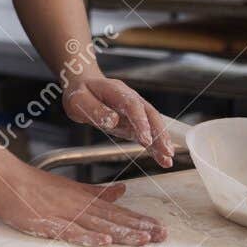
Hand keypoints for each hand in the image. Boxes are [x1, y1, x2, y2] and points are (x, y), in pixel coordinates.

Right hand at [0, 160, 166, 246]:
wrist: (9, 180)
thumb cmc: (37, 185)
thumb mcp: (73, 188)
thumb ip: (98, 192)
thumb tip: (123, 191)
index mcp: (87, 200)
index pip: (118, 212)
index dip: (140, 221)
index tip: (160, 228)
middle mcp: (80, 207)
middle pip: (114, 220)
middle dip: (139, 229)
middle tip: (162, 236)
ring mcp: (65, 216)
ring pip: (99, 225)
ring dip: (122, 233)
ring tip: (143, 240)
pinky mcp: (49, 224)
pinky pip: (72, 232)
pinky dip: (88, 236)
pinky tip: (103, 240)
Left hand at [61, 74, 178, 167]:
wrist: (83, 87)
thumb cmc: (80, 94)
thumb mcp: (79, 101)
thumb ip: (95, 110)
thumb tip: (113, 121)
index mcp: (116, 91)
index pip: (132, 106)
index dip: (141, 122)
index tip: (146, 139)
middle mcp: (131, 99)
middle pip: (150, 115)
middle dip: (159, 133)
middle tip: (167, 151)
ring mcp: (134, 110)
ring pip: (153, 125)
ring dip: (161, 141)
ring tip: (168, 159)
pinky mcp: (133, 123)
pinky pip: (147, 134)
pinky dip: (155, 146)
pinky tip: (163, 159)